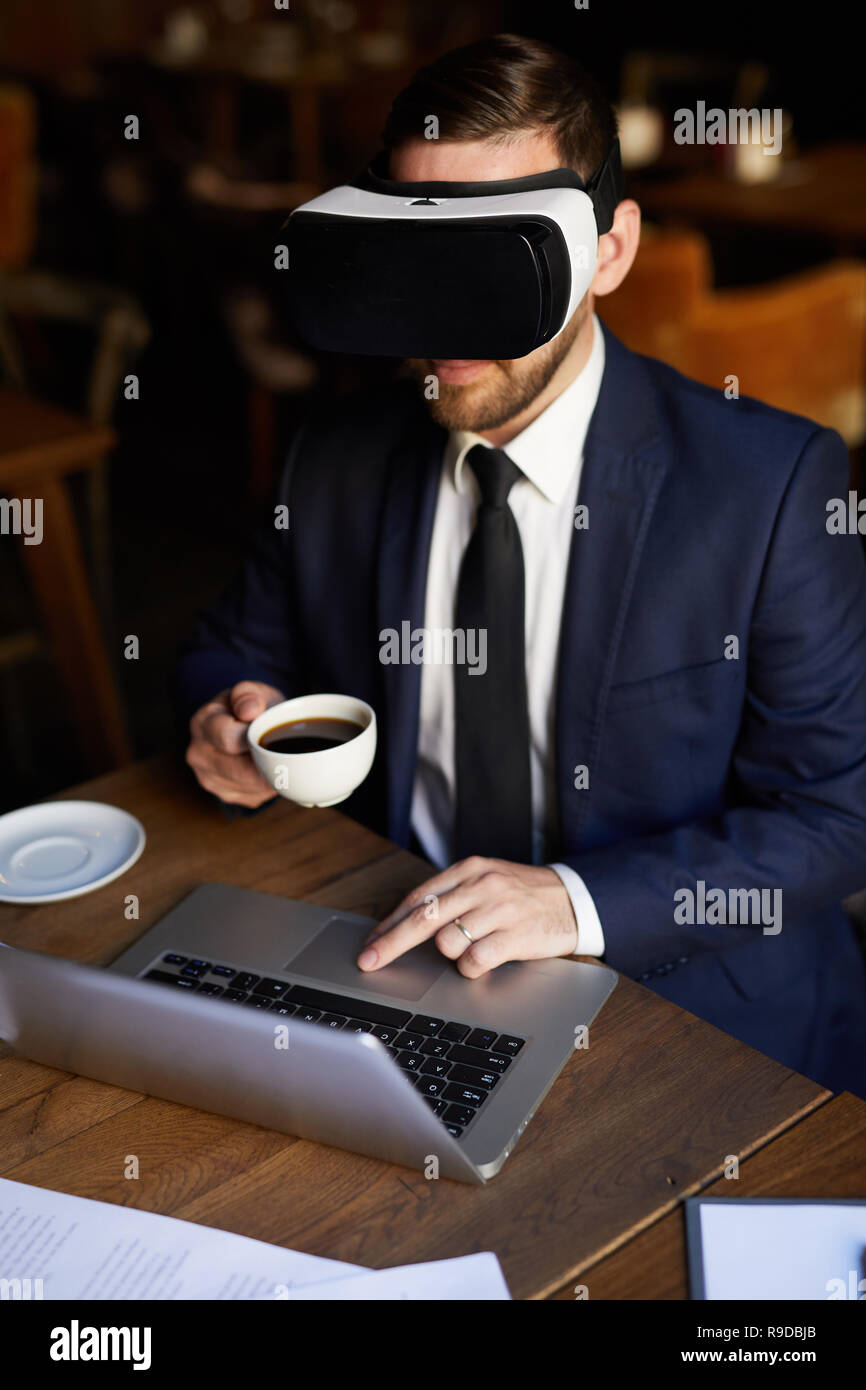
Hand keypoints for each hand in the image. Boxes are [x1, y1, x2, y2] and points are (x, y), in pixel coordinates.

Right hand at [186, 680, 284, 807]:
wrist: (244, 724)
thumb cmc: (252, 708)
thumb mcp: (254, 691)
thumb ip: (250, 694)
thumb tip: (250, 709)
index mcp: (202, 723)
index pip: (229, 738)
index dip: (256, 737)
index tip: (269, 731)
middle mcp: (198, 754)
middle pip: (243, 771)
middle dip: (268, 760)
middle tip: (282, 748)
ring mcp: (208, 778)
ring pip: (253, 786)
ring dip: (270, 774)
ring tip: (273, 754)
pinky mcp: (224, 795)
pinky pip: (256, 796)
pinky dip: (268, 785)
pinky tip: (266, 767)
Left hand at [357, 857, 577, 977]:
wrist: (574, 899)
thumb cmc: (523, 894)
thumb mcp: (486, 880)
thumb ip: (452, 895)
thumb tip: (406, 922)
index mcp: (470, 869)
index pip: (419, 896)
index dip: (391, 922)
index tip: (371, 942)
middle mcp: (482, 885)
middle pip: (423, 918)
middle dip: (391, 943)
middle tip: (370, 961)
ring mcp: (499, 910)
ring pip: (447, 942)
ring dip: (450, 954)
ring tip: (473, 947)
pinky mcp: (515, 936)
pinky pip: (474, 961)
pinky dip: (470, 967)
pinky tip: (484, 959)